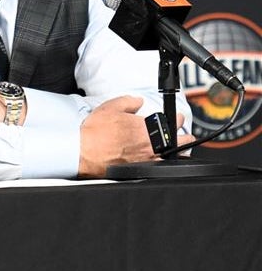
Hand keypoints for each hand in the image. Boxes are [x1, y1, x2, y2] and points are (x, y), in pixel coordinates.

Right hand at [78, 96, 193, 176]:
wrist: (84, 152)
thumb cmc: (95, 132)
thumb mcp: (110, 107)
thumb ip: (129, 101)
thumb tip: (138, 101)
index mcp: (146, 126)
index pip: (172, 121)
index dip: (178, 118)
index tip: (177, 117)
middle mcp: (150, 144)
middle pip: (180, 142)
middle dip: (185, 137)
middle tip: (186, 135)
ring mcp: (147, 158)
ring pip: (173, 157)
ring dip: (178, 152)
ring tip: (179, 149)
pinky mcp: (140, 169)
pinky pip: (160, 166)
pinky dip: (163, 162)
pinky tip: (161, 160)